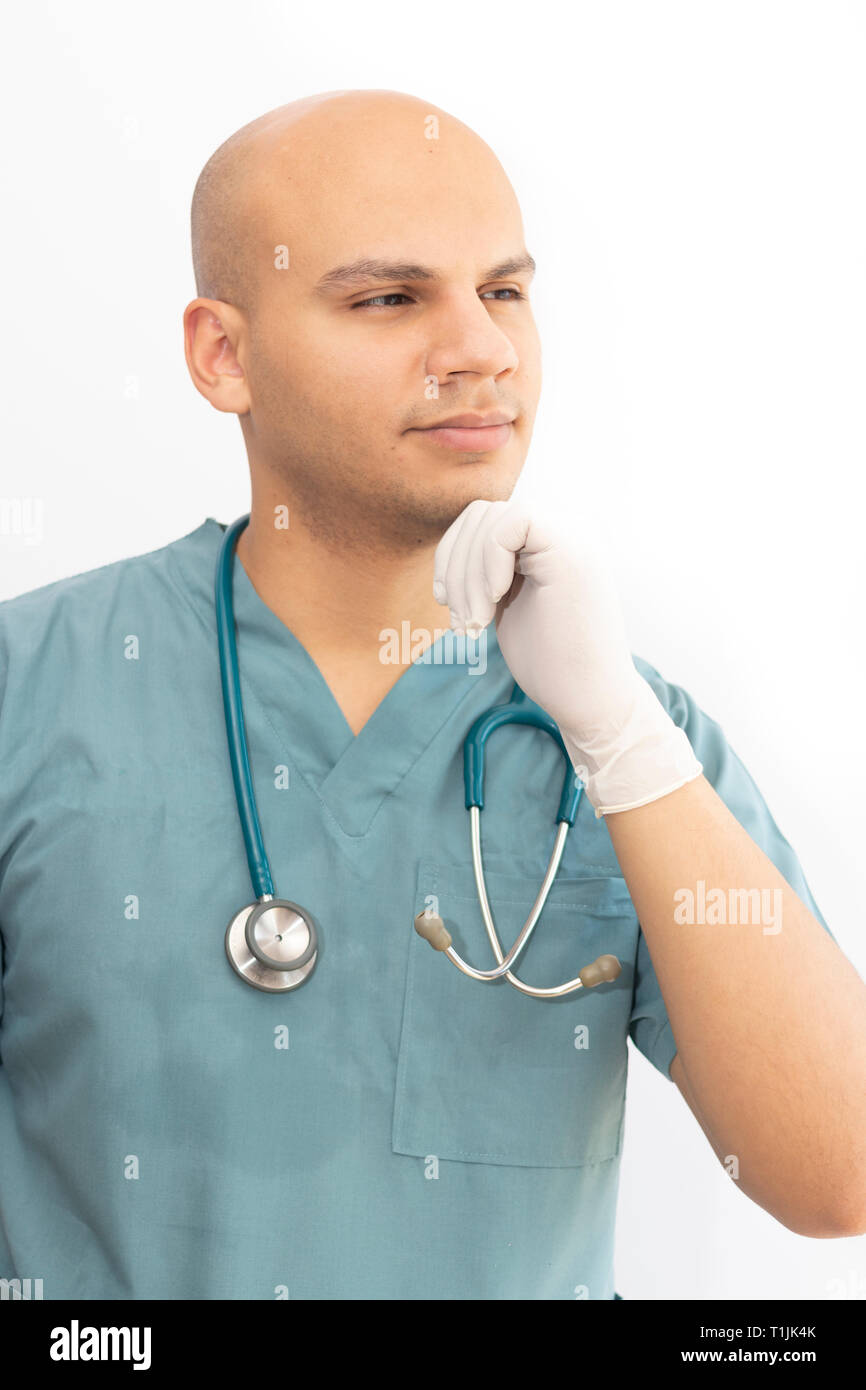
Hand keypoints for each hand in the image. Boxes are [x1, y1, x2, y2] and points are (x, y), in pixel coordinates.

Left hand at [433, 498, 701, 815]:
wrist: (589, 701)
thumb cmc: (550, 662)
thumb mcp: (509, 602)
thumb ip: (491, 568)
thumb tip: (454, 545)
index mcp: (551, 542)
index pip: (485, 518)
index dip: (452, 555)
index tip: (448, 603)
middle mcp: (566, 530)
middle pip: (482, 512)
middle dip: (454, 566)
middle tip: (460, 619)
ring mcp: (573, 536)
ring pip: (490, 516)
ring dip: (466, 574)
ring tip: (474, 622)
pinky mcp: (573, 550)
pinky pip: (512, 524)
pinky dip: (488, 562)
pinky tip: (495, 601)